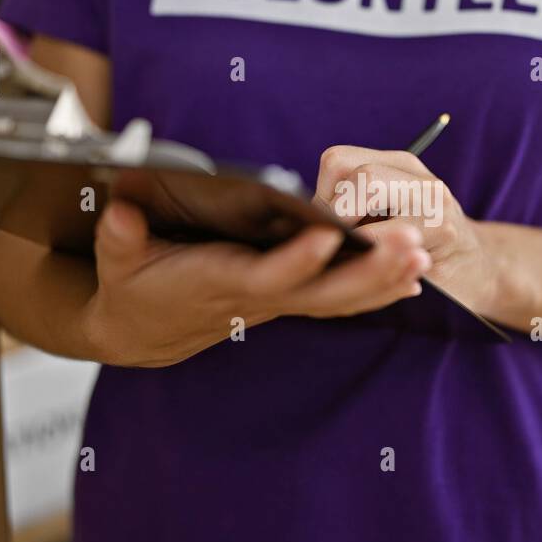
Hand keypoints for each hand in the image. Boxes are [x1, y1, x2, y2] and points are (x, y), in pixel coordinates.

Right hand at [80, 200, 430, 366]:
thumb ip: (120, 234)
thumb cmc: (132, 285)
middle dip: (369, 270)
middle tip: (412, 243)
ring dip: (383, 280)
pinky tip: (410, 277)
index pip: (267, 273)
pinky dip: (375, 291)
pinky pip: (338, 300)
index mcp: (219, 282)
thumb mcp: (116, 257)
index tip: (331, 232)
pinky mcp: (286, 301)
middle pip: (322, 290)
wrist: (142, 331)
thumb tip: (120, 210)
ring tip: (425, 255)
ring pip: (338, 298)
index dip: (299, 258)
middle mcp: (256, 297)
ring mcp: (276, 303)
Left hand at [314, 146, 499, 314]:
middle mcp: (414, 173)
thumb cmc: (420, 249)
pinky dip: (373, 251)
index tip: (325, 230)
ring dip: (349, 226)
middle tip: (336, 245)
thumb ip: (352, 210)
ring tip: (356, 253)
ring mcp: (432, 196)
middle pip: (351, 170)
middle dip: (332, 212)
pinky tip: (378, 269)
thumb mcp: (387, 221)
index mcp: (395, 165)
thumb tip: (298, 221)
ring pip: (367, 185)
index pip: (337, 160)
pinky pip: (392, 232)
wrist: (478, 270)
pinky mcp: (444, 228)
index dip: (321, 195)